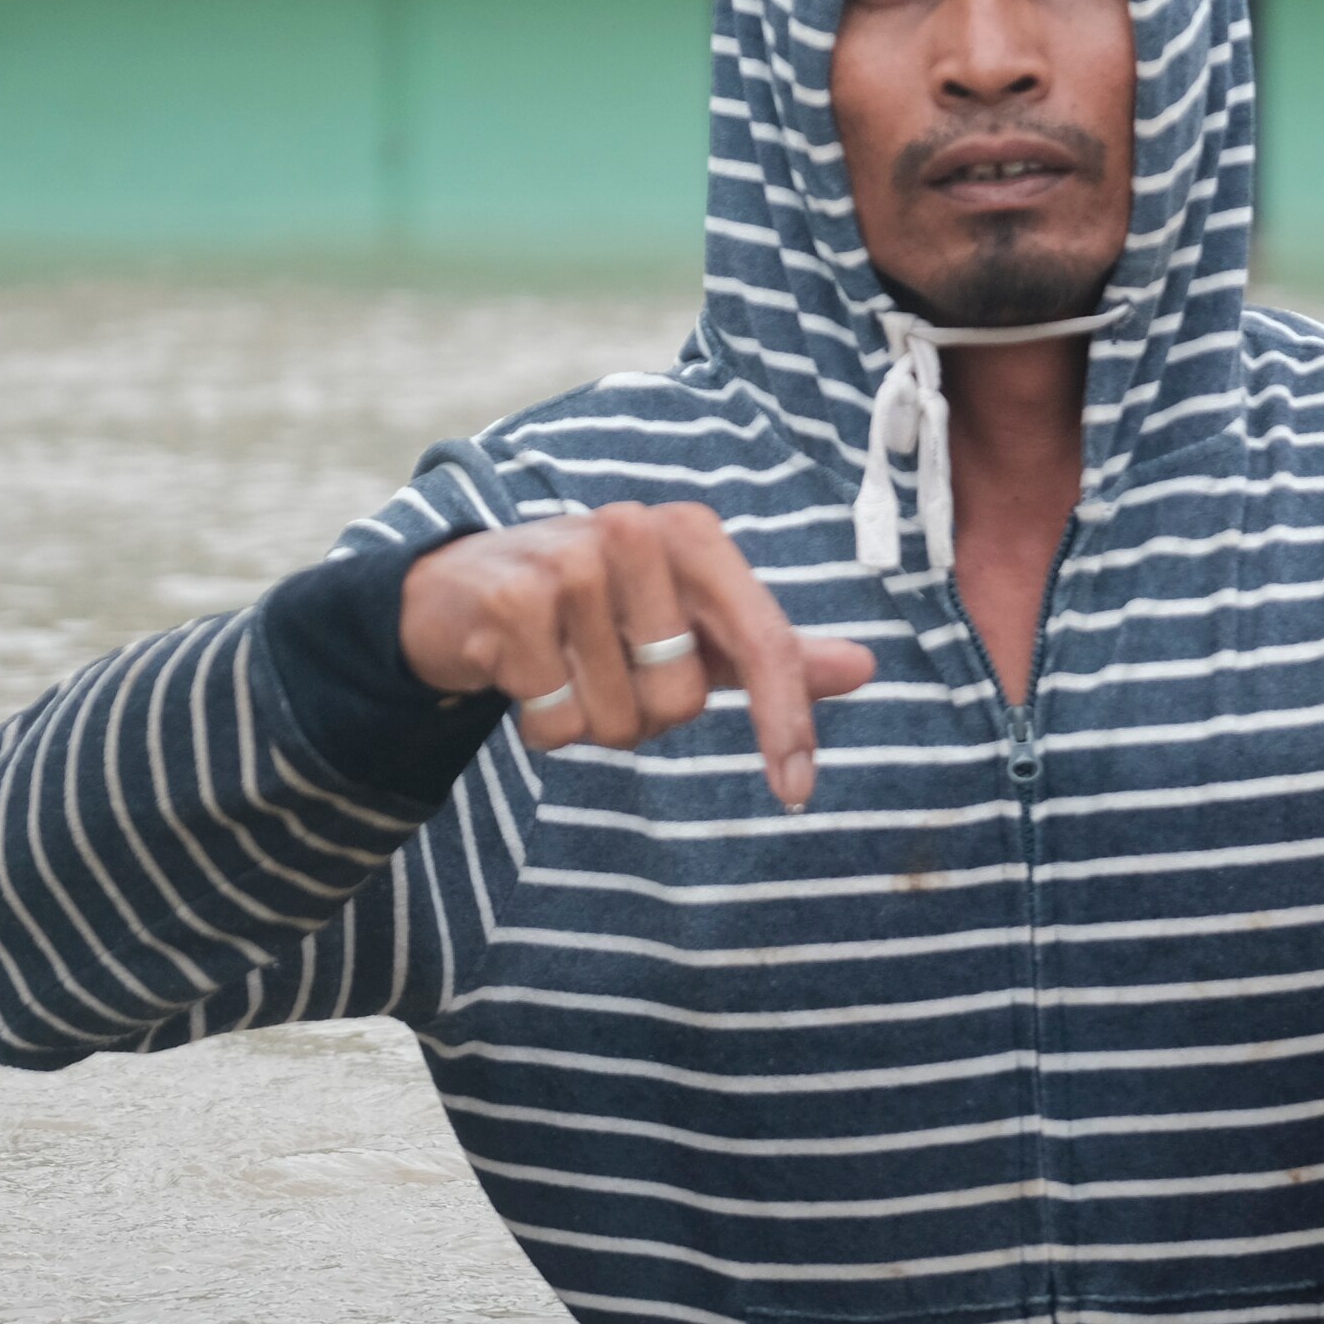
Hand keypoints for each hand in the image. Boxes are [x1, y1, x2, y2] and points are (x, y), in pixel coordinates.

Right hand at [400, 503, 876, 806]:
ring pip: (618, 721)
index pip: (764, 643)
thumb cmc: (596, 607)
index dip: (784, 722)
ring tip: (562, 667)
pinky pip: (557, 723)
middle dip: (646, 715)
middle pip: (683, 702)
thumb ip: (769, 650)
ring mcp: (571, 563)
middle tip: (607, 670)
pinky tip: (521, 671)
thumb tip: (864, 668)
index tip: (796, 792)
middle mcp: (636, 532)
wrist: (460, 587)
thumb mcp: (687, 620)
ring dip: (591, 721)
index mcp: (693, 535)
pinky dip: (543, 725)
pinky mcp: (513, 603)